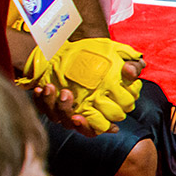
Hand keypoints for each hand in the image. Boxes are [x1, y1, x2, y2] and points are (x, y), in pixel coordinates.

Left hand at [19, 38, 144, 132]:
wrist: (79, 48)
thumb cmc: (103, 57)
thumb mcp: (122, 58)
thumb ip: (133, 66)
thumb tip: (130, 72)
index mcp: (101, 109)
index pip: (100, 128)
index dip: (93, 127)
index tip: (83, 117)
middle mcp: (83, 113)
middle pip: (77, 126)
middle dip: (70, 115)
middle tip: (67, 95)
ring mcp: (66, 108)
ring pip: (59, 118)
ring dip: (55, 105)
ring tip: (52, 87)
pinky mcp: (50, 101)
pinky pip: (43, 107)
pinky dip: (41, 100)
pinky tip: (42, 88)